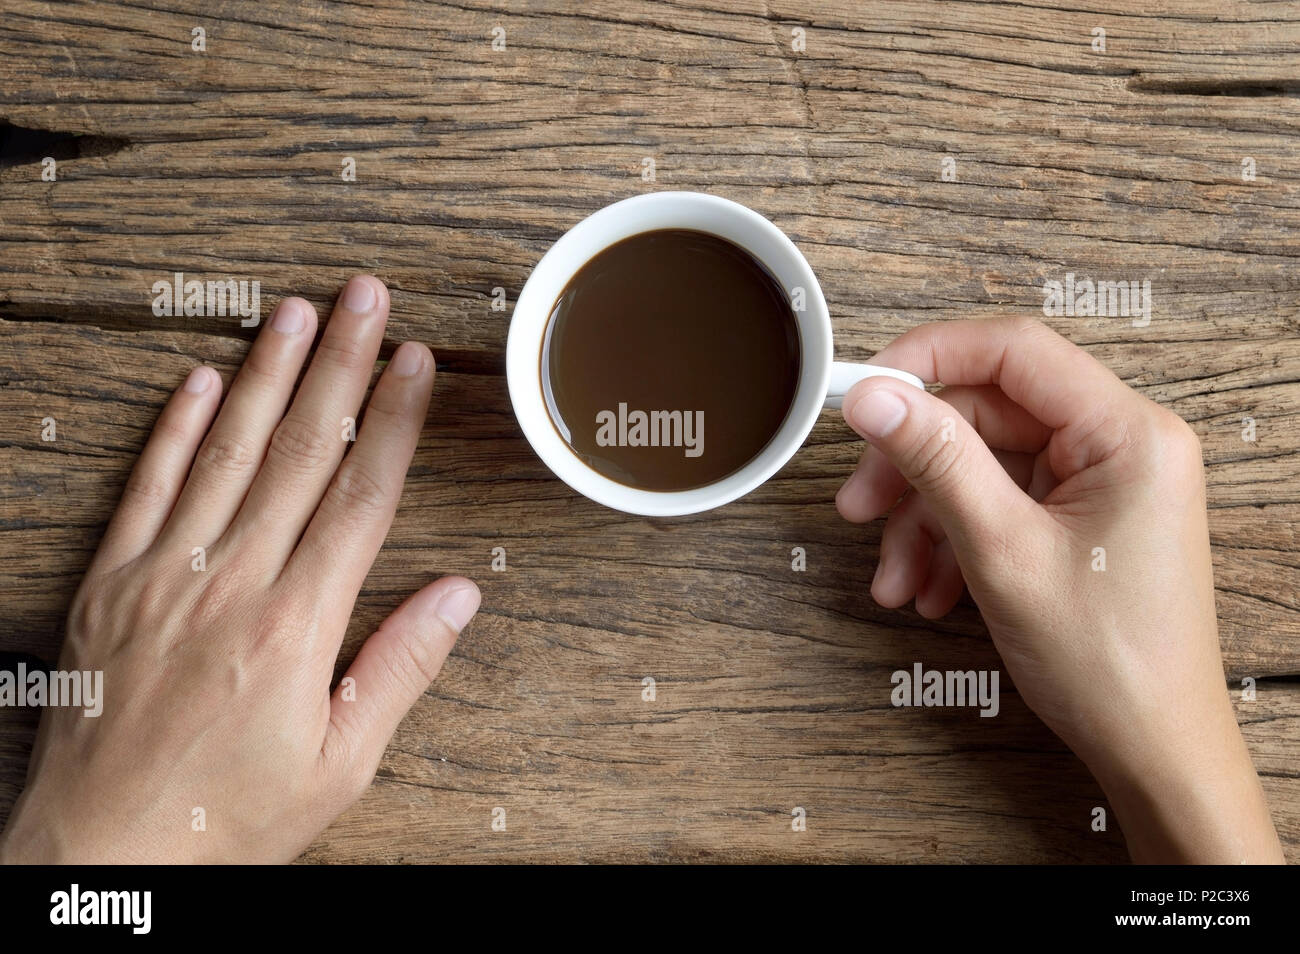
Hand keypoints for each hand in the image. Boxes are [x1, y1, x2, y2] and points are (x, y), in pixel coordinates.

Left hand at [0, 276, 479, 862]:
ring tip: (297, 311)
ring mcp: (164, 574)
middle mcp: (232, 581)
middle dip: (340, 364)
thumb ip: (400, 669)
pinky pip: (147, 487)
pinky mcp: (110, 582)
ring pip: (228, 451)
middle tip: (365, 297)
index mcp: (298, 624)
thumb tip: (459, 594)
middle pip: (302, 451)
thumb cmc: (227, 817)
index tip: (415, 364)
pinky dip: (174, 429)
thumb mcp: (340, 764)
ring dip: (267, 375)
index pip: (362, 496)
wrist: (102, 856)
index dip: (394, 420)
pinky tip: (201, 380)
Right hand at [836, 317, 1282, 863]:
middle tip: (860, 506)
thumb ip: (937, 461)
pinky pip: (998, 503)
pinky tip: (929, 588)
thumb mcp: (1003, 551)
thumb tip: (877, 397)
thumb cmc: (1109, 663)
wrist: (1151, 750)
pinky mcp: (1081, 518)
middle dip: (914, 468)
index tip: (866, 390)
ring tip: (895, 576)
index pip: (1013, 352)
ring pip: (982, 465)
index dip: (928, 359)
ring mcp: (1101, 483)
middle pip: (986, 415)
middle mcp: (1121, 445)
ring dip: (925, 519)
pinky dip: (953, 541)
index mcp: (1126, 433)